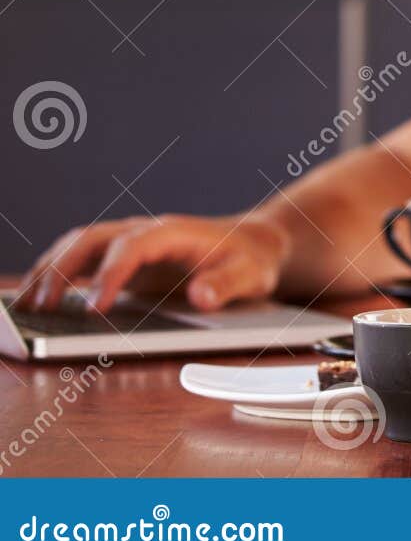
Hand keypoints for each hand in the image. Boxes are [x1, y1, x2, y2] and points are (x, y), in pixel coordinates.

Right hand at [16, 214, 289, 313]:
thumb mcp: (251, 275)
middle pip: (93, 239)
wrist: (253, 243)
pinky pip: (83, 258)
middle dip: (63, 269)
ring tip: (27, 305)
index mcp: (173, 232)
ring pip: (80, 244)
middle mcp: (146, 230)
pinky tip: (39, 296)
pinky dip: (57, 271)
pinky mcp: (124, 256)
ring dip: (51, 269)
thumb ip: (227, 286)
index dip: (111, 276)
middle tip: (41, 307)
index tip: (95, 309)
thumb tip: (202, 297)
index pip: (132, 247)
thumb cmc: (251, 260)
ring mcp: (132, 241)